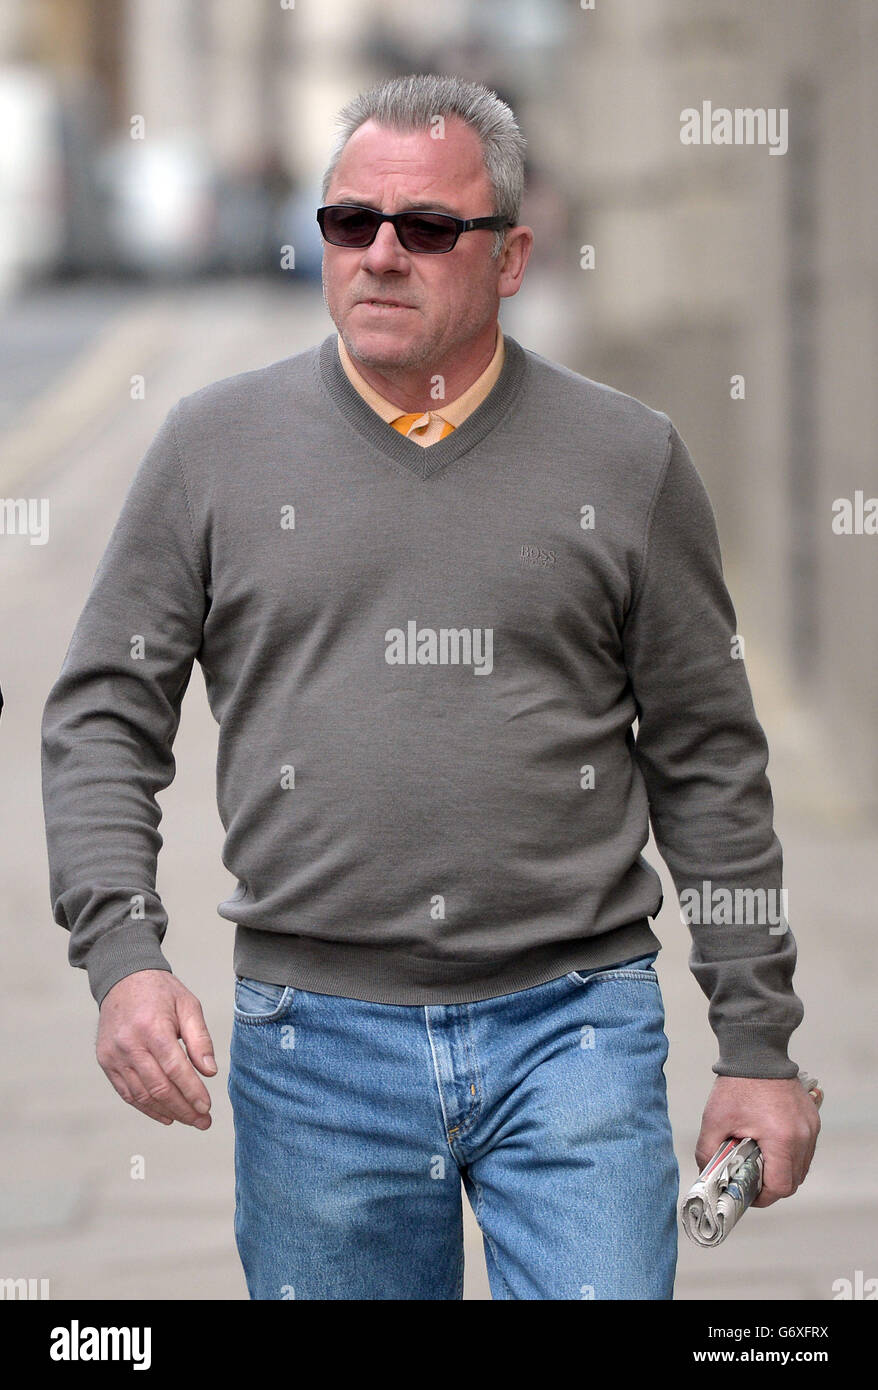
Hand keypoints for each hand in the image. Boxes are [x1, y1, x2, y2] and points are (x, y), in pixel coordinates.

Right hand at [96, 969, 216, 1127]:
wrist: (123, 979)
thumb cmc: (161, 992)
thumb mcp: (188, 1005)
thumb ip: (200, 1039)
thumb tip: (209, 1072)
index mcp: (152, 1027)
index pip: (175, 1069)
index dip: (192, 1092)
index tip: (207, 1108)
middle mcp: (129, 1044)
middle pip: (158, 1087)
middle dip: (183, 1109)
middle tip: (203, 1122)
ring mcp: (114, 1055)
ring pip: (142, 1095)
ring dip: (167, 1112)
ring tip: (189, 1120)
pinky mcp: (106, 1061)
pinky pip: (126, 1092)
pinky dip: (146, 1107)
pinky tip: (165, 1115)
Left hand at [696, 1075, 820, 1206]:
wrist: (756, 1053)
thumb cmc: (738, 1084)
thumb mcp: (714, 1120)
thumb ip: (708, 1152)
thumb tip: (708, 1174)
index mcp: (782, 1139)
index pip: (780, 1186)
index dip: (763, 1196)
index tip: (748, 1193)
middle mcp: (803, 1136)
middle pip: (794, 1180)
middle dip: (772, 1185)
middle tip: (752, 1179)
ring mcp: (811, 1127)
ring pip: (802, 1166)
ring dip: (783, 1171)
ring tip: (760, 1162)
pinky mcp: (813, 1119)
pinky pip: (806, 1149)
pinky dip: (791, 1155)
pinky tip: (771, 1146)